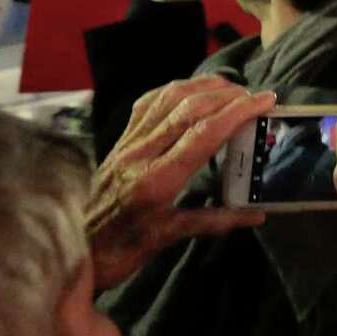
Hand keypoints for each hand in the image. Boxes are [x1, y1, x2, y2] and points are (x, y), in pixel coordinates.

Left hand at [87, 76, 271, 290]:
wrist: (72, 248)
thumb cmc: (119, 249)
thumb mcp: (168, 238)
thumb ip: (214, 221)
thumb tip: (256, 215)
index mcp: (156, 180)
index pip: (204, 133)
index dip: (237, 112)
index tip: (265, 100)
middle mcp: (140, 154)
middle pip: (188, 108)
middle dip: (227, 94)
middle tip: (256, 95)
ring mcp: (126, 144)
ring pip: (168, 98)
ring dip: (203, 86)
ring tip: (231, 87)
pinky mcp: (118, 141)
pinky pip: (148, 104)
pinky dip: (174, 90)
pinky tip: (191, 90)